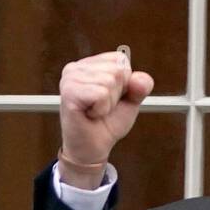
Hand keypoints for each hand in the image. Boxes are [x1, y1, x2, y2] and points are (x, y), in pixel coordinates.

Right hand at [59, 50, 153, 167]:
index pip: (121, 60)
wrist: (93, 149)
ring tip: (95, 112)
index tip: (109, 99)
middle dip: (116, 94)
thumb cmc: (107, 124)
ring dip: (108, 104)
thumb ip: (140, 87)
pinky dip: (101, 109)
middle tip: (101, 108)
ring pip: (109, 81)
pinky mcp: (69, 92)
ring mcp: (70, 78)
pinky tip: (90, 115)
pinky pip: (101, 94)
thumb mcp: (130, 102)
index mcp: (89, 64)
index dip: (124, 84)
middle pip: (117, 70)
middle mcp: (76, 67)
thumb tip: (141, 79)